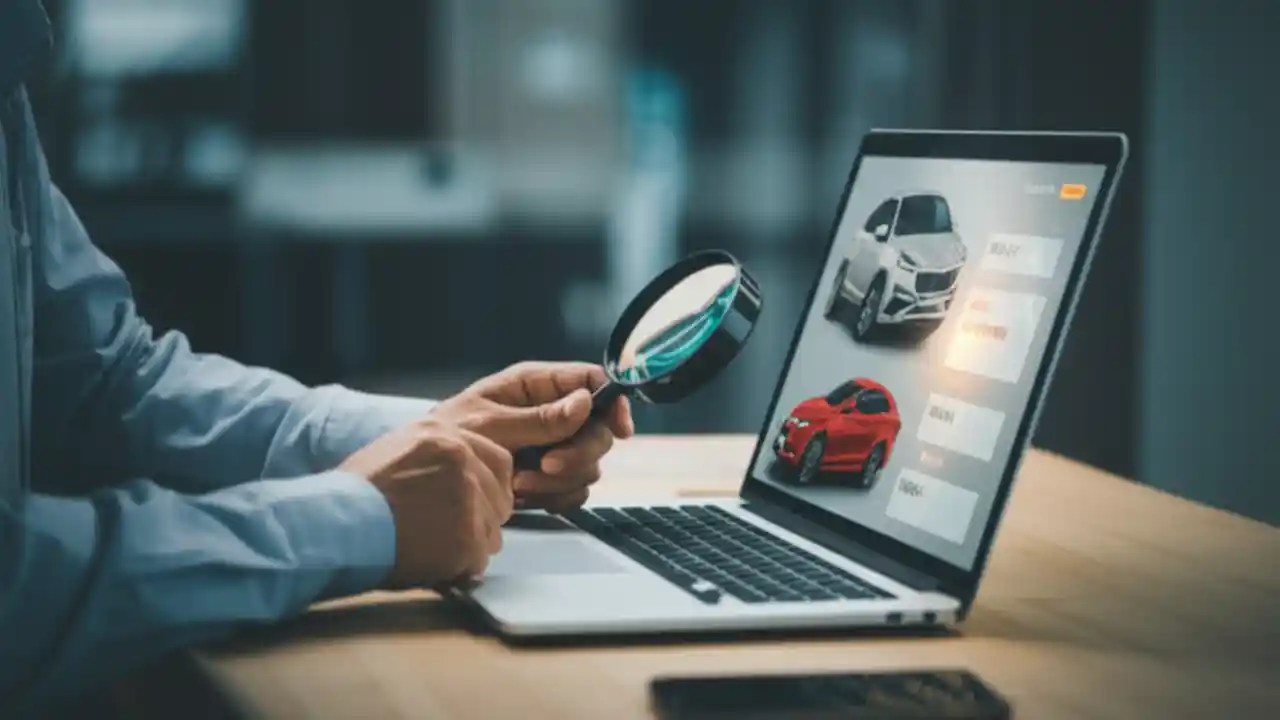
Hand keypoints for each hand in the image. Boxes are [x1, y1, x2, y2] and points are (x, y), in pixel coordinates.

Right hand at [338, 419, 513, 587]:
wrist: (333, 524)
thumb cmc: (355, 494)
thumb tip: (468, 475)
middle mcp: (462, 459)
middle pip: (502, 497)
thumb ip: (439, 456)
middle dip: (485, 518)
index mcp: (446, 434)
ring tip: (433, 546)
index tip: (478, 502)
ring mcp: (467, 497)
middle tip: (452, 531)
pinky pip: (478, 559)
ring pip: (493, 531)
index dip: (491, 487)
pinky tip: (431, 562)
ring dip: (470, 544)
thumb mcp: (399, 450)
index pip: (499, 460)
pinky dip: (458, 567)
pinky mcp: (465, 536)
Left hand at [432, 362, 633, 510]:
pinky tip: (525, 497)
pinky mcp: (547, 479)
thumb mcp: (490, 423)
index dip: (612, 402)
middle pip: (598, 429)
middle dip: (579, 453)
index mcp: (535, 386)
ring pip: (589, 464)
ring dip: (561, 481)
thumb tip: (585, 402)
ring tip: (520, 484)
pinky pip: (575, 490)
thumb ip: (540, 418)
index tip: (621, 429)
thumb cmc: (447, 437)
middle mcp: (550, 413)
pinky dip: (556, 498)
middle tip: (548, 466)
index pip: (591, 381)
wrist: (424, 481)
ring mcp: (550, 447)